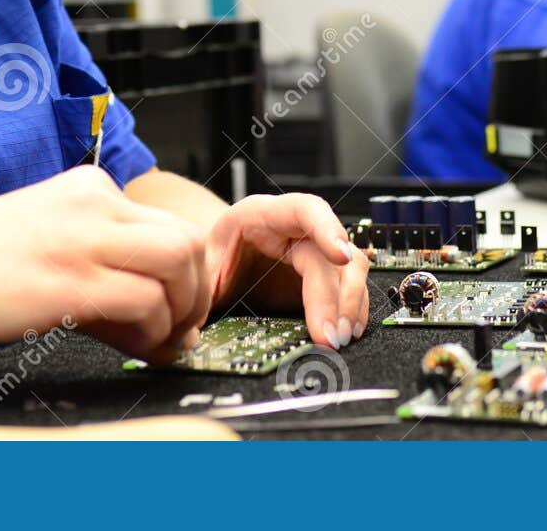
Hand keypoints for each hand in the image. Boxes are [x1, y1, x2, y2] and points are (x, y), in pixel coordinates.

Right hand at [0, 166, 211, 362]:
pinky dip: (155, 331)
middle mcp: (91, 202)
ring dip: (183, 311)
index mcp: (85, 189)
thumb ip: (98, 270)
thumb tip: (153, 317)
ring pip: (180, 261)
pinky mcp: (70, 280)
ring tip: (160, 341)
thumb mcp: (44, 249)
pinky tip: (134, 347)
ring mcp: (82, 238)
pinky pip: (147, 300)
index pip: (164, 226)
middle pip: (186, 238)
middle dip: (196, 293)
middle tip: (182, 331)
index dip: (182, 277)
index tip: (176, 312)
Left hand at [202, 194, 368, 349]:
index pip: (303, 209)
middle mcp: (294, 228)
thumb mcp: (199, 266)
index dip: (326, 228)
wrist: (216, 257)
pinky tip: (347, 329)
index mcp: (261, 214)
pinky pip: (350, 286)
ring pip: (350, 268)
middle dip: (334, 296)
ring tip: (339, 337)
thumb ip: (199, 287)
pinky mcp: (323, 275)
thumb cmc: (211, 254)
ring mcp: (313, 250)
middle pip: (329, 253)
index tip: (339, 256)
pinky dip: (353, 309)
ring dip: (350, 304)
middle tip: (328, 334)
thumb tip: (192, 325)